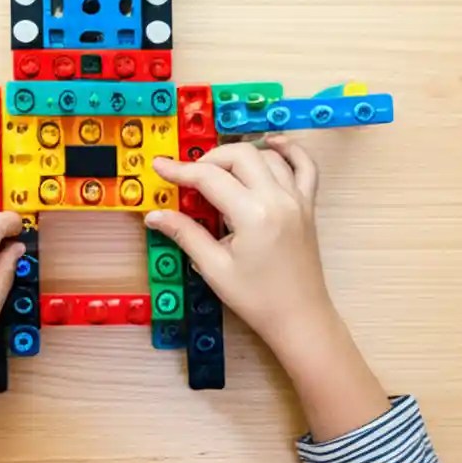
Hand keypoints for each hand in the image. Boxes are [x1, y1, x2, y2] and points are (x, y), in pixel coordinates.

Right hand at [145, 136, 330, 352]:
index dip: (180, 170)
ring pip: (267, 156)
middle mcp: (277, 199)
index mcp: (252, 215)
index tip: (159, 166)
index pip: (209, 178)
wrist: (299, 318)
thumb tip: (153, 215)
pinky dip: (289, 150)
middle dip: (209, 159)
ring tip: (218, 171)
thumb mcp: (214, 268)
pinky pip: (304, 166)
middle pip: (239, 155)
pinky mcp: (308, 205)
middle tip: (189, 177)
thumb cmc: (256, 299)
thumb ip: (185, 234)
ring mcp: (297, 199)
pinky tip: (271, 144)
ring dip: (240, 155)